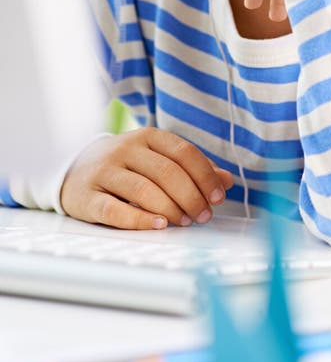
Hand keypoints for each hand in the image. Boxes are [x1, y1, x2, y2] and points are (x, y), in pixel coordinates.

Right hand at [60, 128, 234, 229]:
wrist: (73, 169)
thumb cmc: (126, 166)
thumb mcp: (157, 159)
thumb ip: (192, 169)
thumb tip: (227, 180)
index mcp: (148, 137)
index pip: (184, 152)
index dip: (205, 176)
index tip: (218, 197)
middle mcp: (125, 149)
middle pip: (167, 172)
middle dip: (191, 196)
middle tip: (203, 216)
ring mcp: (104, 171)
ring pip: (144, 190)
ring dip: (170, 208)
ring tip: (185, 222)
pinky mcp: (86, 196)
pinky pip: (115, 209)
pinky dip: (139, 219)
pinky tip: (159, 225)